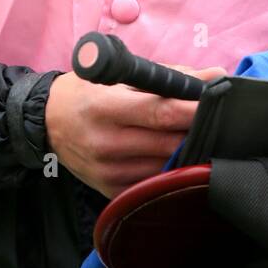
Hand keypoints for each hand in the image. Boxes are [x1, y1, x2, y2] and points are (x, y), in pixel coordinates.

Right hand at [45, 61, 227, 199]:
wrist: (48, 123)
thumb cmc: (88, 93)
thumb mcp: (120, 76)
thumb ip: (169, 76)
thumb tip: (215, 76)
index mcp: (105, 109)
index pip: (159, 112)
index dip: (194, 109)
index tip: (217, 103)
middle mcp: (105, 144)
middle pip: (167, 142)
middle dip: (197, 132)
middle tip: (219, 121)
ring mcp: (108, 172)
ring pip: (165, 166)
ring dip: (187, 153)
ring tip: (201, 138)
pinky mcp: (110, 191)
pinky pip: (152, 183)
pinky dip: (169, 170)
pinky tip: (176, 157)